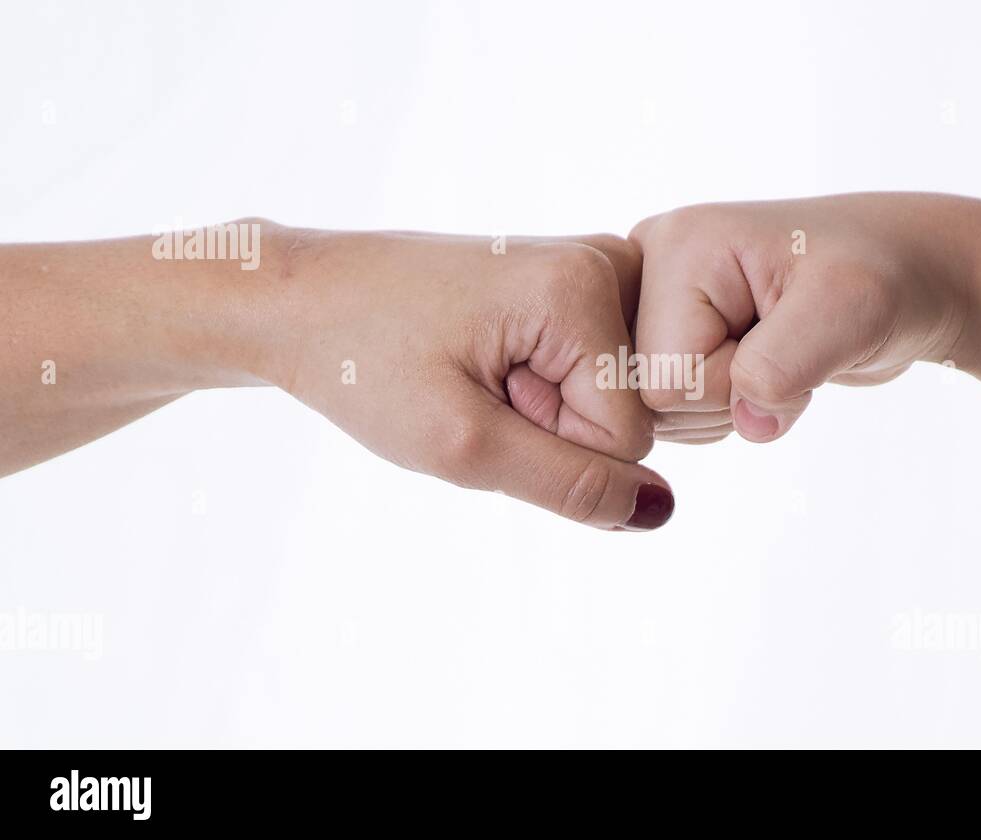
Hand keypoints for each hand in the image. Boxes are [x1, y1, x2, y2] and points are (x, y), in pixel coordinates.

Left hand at [251, 223, 673, 529]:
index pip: (629, 434)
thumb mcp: (463, 445)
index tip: (482, 400)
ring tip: (474, 372)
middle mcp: (603, 261)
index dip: (552, 447)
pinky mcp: (572, 278)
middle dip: (552, 424)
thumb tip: (658, 511)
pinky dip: (540, 385)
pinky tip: (486, 359)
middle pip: (625, 409)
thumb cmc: (362, 362)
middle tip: (473, 386)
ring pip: (608, 395)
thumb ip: (570, 486)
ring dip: (544, 408)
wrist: (299, 299)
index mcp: (581, 286)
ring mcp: (590, 265)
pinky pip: (590, 370)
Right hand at [629, 194, 970, 442]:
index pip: (665, 377)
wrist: (906, 275)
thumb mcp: (848, 310)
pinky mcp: (674, 333)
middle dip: (730, 396)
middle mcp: (650, 266)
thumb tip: (747, 421)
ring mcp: (658, 302)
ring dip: (732, 406)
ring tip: (778, 351)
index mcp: (676, 243)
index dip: (732, 383)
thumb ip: (782, 367)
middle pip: (654, 399)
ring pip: (663, 413)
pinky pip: (675, 412)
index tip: (787, 336)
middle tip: (786, 346)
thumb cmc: (883, 276)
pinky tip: (762, 362)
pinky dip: (727, 408)